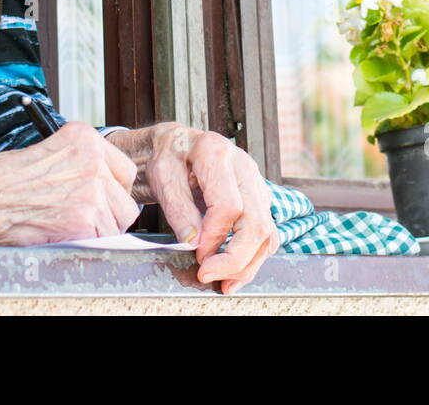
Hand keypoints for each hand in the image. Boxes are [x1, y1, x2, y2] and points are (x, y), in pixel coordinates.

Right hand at [0, 122, 139, 245]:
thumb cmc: (0, 181)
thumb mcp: (45, 150)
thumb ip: (79, 162)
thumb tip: (104, 180)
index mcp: (83, 138)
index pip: (124, 169)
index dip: (112, 187)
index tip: (101, 195)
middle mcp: (92, 160)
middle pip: (126, 197)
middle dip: (109, 211)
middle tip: (82, 216)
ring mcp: (91, 190)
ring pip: (119, 221)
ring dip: (99, 229)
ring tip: (67, 225)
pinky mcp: (83, 219)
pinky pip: (104, 239)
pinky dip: (87, 242)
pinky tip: (62, 234)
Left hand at [106, 124, 278, 293]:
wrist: (178, 145)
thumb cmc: (168, 157)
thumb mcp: (162, 175)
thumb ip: (177, 207)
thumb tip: (193, 241)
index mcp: (217, 154)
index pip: (228, 205)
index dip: (214, 236)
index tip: (197, 255)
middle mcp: (244, 167)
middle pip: (257, 222)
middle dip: (235, 257)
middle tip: (208, 274)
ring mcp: (256, 183)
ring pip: (267, 232)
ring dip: (248, 263)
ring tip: (224, 283)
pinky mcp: (258, 198)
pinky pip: (266, 233)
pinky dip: (253, 257)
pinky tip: (234, 272)